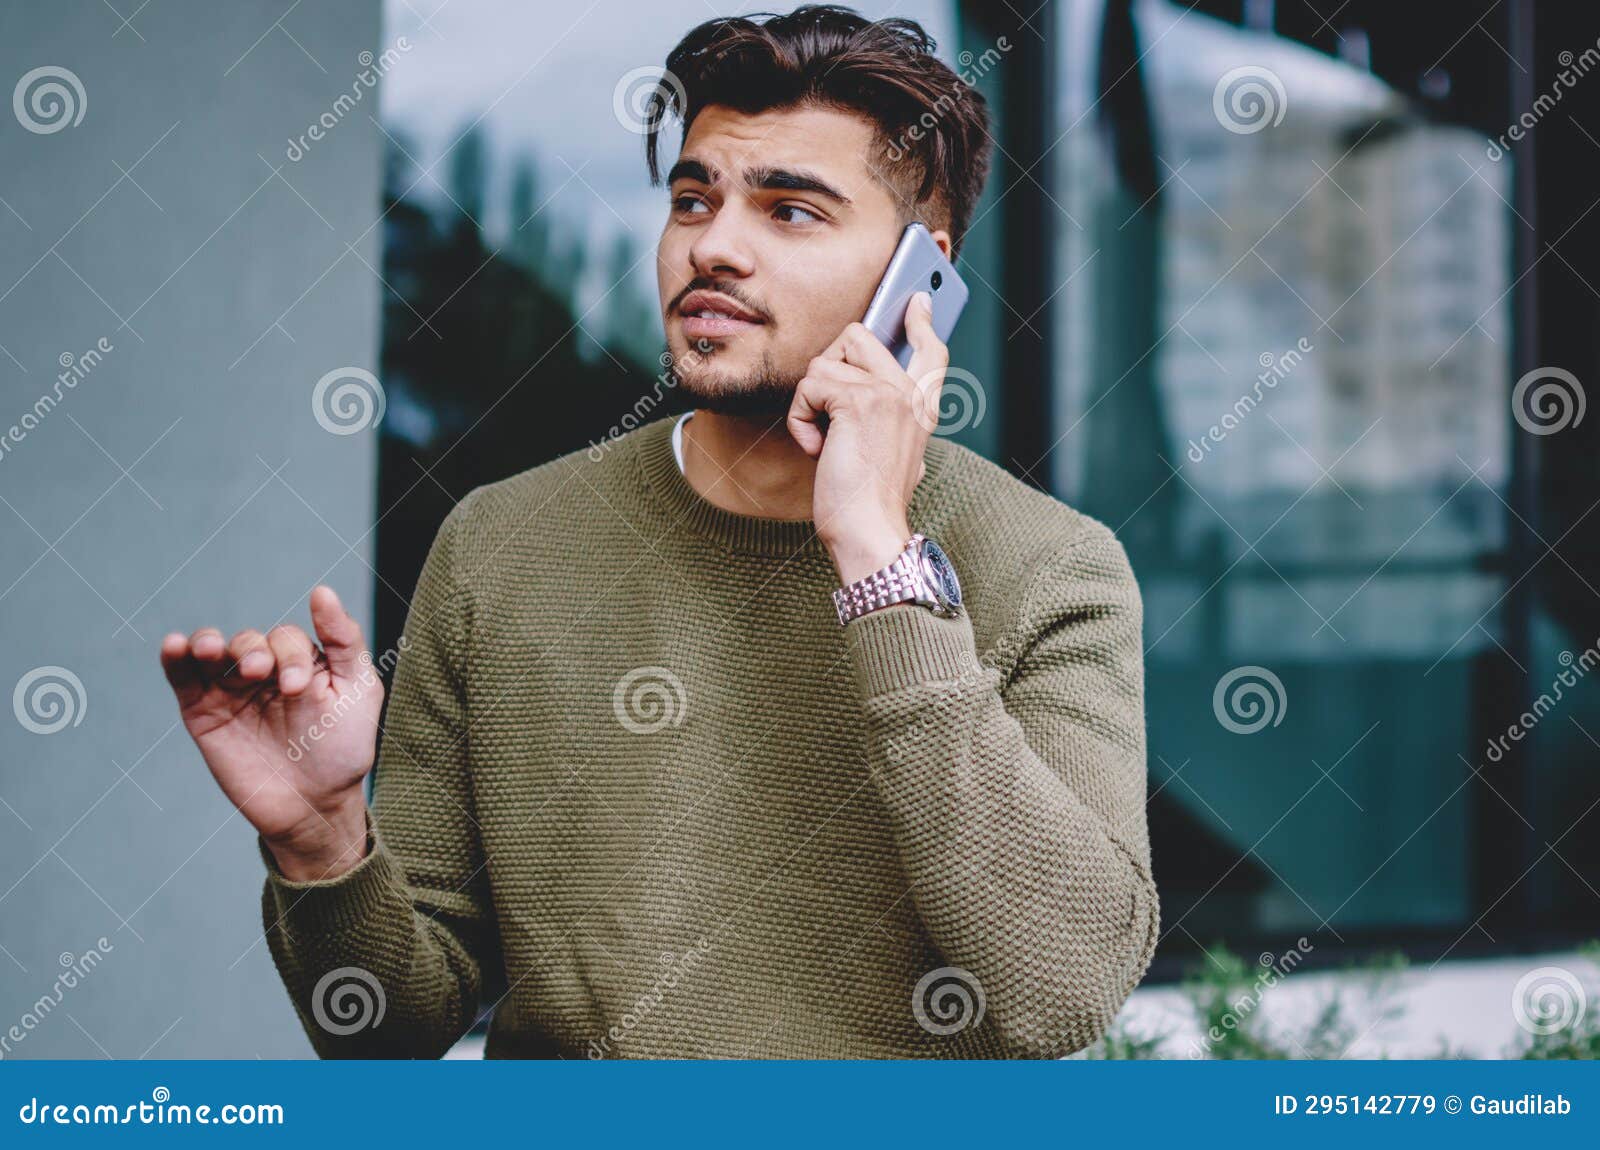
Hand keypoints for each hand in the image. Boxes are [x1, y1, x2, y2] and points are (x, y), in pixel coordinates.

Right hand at [159, 585, 379, 881]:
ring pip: (212, 652)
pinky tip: (175, 645)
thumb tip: (321, 591)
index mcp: (302, 661)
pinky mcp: (203, 713)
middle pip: (249, 641)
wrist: (312, 806)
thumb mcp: (357, 691)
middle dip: (253, 651)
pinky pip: (183, 678)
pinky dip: (175, 658)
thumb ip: (344, 640)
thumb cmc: (342, 748)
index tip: (299, 689)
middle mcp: (264, 670)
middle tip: (260, 674)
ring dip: (210, 644)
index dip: (292, 656)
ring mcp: (231, 690)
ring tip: (211, 650)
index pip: (288, 639)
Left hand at [788, 292, 946, 583]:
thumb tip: (849, 390)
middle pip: (859, 336)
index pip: (931, 351)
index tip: (917, 301)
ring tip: (825, 442)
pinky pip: (810, 385)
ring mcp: (888, 393)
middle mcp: (910, 394)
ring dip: (810, 403)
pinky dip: (800, 419)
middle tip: (826, 410)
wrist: (870, 532)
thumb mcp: (889, 454)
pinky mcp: (859, 401)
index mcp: (922, 409)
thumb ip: (885, 417)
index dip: (920, 323)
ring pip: (825, 361)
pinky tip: (818, 449)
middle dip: (827, 367)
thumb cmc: (870, 503)